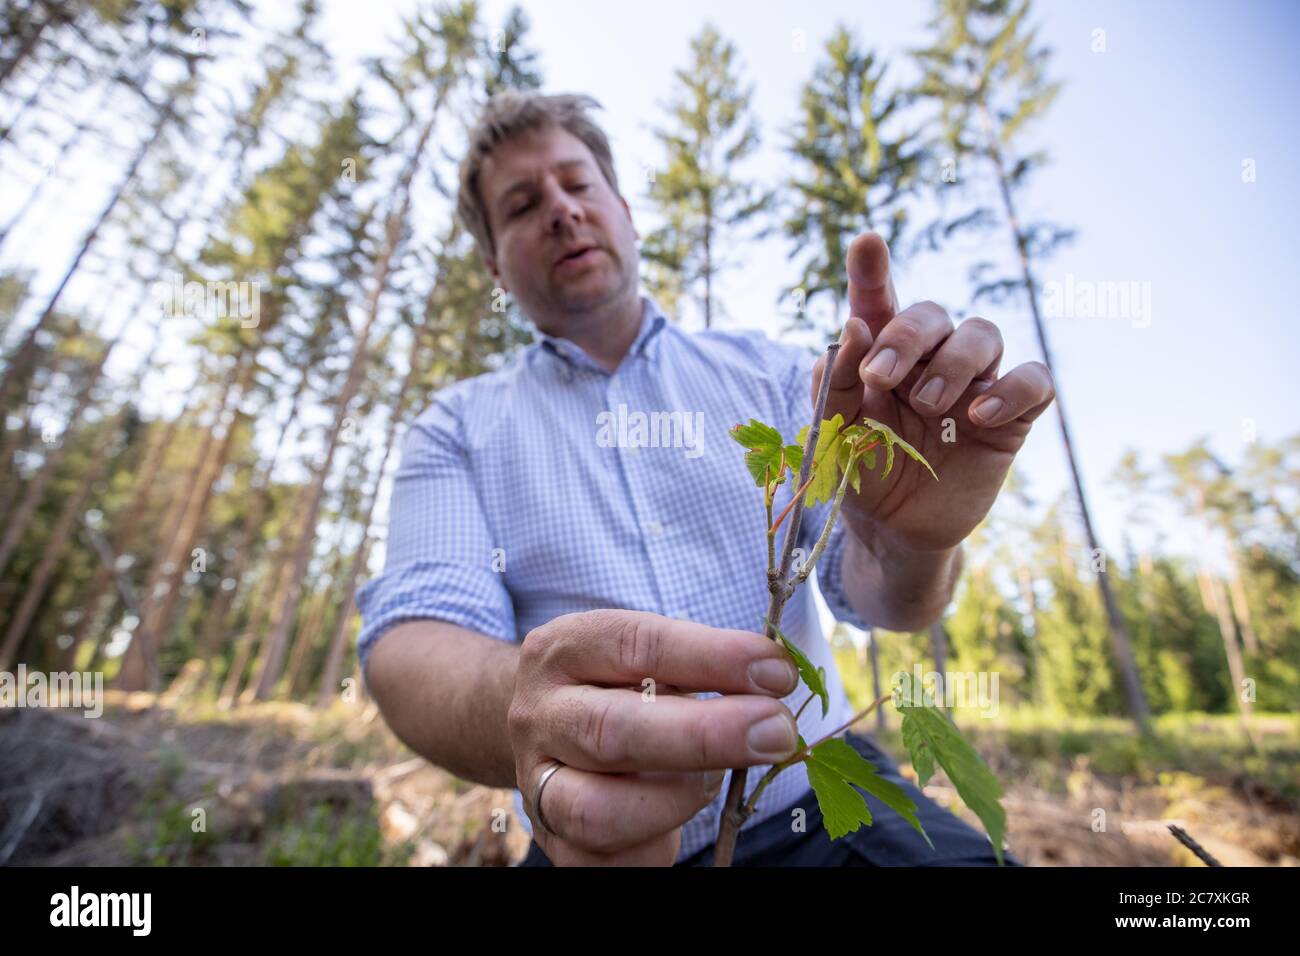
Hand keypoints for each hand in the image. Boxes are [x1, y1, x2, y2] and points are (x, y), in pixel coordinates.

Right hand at [508, 609, 800, 865]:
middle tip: (776, 730)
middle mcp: (540, 715)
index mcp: (564, 650)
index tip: (776, 672)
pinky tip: (684, 810)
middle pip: (613, 731)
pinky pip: (606, 857)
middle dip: (705, 735)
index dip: (713, 658)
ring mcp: (536, 783)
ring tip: (718, 779)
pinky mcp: (554, 841)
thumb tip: (775, 683)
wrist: (547, 730)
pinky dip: (659, 840)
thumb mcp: (649, 658)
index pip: (636, 646)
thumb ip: (703, 666)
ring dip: (678, 797)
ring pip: (597, 810)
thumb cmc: (621, 687)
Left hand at [811, 233, 1056, 553]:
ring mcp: (975, 383)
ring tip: (927, 405)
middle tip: (878, 380)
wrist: (894, 531)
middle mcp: (930, 358)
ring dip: (953, 363)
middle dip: (905, 339)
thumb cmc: (862, 472)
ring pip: (983, 334)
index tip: (866, 241)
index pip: (878, 302)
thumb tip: (851, 328)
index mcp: (882, 354)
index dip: (872, 270)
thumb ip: (833, 383)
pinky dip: (1011, 390)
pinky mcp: (1011, 416)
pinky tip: (978, 417)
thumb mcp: (833, 433)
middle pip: (932, 314)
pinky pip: (1033, 380)